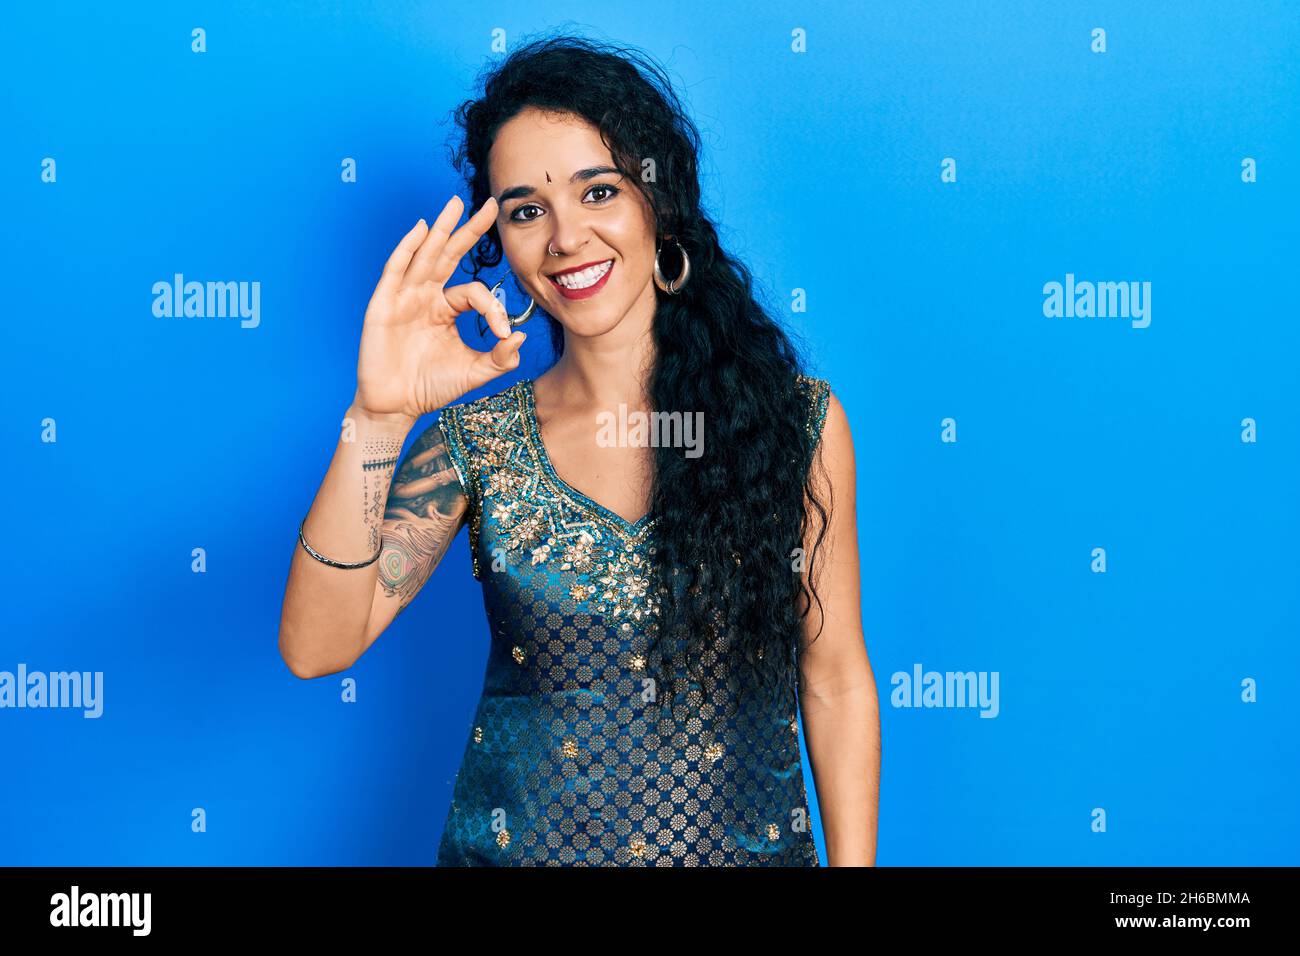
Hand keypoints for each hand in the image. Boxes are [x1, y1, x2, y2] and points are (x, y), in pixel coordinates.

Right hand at [353, 195, 524, 421]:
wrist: (396, 407)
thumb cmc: (430, 388)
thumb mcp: (473, 373)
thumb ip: (499, 358)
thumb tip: (521, 337)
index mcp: (446, 309)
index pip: (475, 292)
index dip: (492, 308)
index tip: (501, 333)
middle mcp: (426, 296)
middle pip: (450, 255)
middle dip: (470, 230)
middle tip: (492, 204)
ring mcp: (404, 297)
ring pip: (425, 256)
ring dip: (442, 229)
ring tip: (457, 203)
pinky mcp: (383, 305)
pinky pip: (396, 271)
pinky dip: (408, 249)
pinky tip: (422, 229)